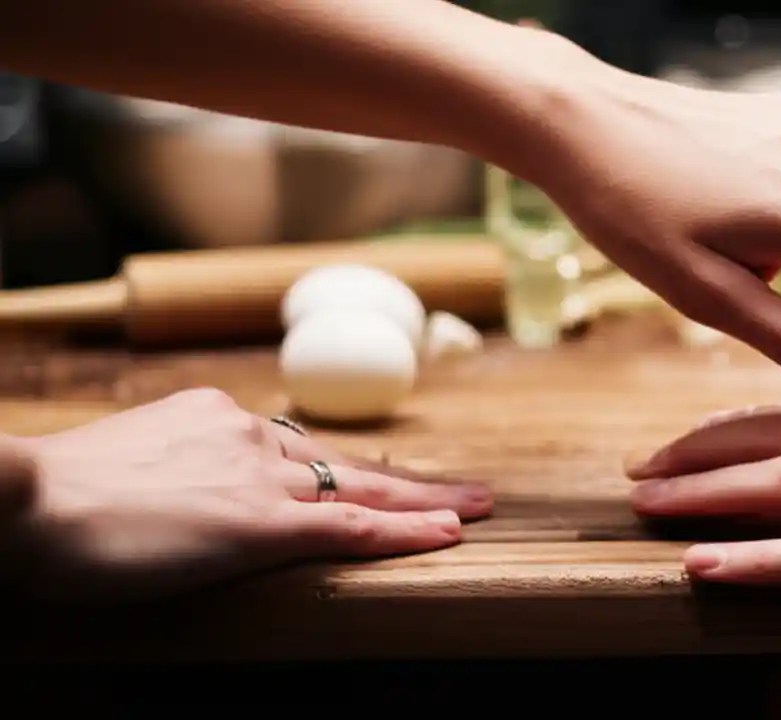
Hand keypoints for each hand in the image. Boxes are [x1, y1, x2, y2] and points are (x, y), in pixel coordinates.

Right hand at [5, 388, 491, 601]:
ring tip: (478, 511)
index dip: (355, 472)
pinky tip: (447, 536)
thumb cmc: (53, 498)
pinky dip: (402, 534)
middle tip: (473, 492)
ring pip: (362, 492)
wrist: (21, 500)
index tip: (390, 481)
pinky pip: (348, 528)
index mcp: (215, 422)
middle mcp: (247, 438)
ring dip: (426, 504)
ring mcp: (258, 480)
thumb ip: (172, 474)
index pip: (304, 452)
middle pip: (349, 465)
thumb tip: (189, 497)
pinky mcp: (257, 524)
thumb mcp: (125, 470)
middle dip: (416, 483)